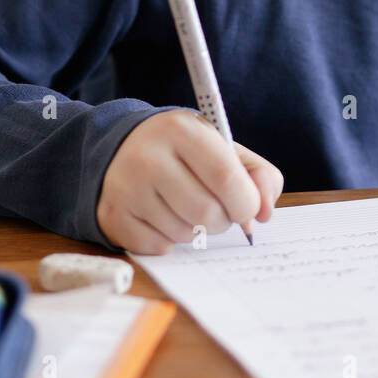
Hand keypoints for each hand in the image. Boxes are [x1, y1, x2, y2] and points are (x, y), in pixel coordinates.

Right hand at [97, 109, 283, 253]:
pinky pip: (159, 247)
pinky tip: (162, 217)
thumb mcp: (222, 147)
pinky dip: (170, 240)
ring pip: (184, 234)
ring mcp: (126, 187)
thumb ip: (257, 174)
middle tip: (217, 208)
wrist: (122, 149)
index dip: (246, 202)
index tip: (248, 208)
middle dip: (223, 220)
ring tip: (187, 207)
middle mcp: (148, 156)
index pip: (226, 177)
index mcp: (181, 130)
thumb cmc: (184, 151)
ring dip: (197, 230)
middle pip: (207, 212)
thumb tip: (264, 213)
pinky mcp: (113, 216)